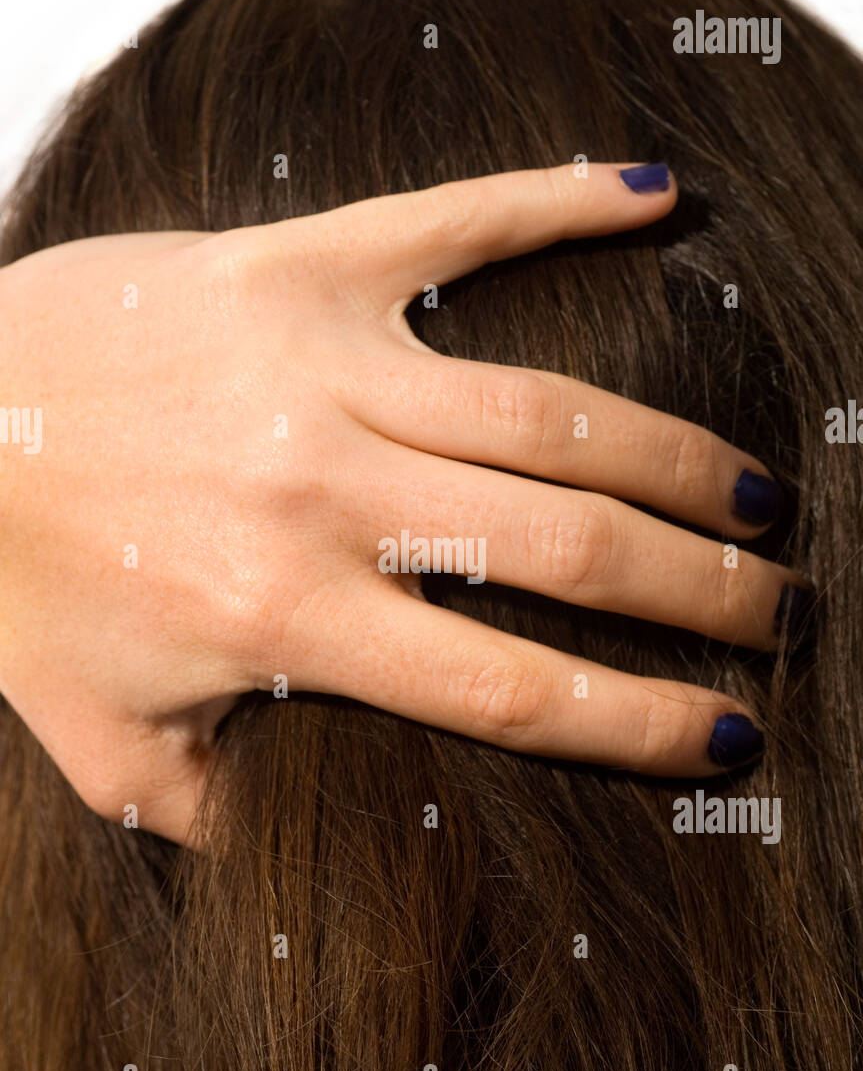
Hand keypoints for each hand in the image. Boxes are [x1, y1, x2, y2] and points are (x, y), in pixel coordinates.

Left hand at [0, 163, 800, 842]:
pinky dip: (565, 206)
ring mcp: (317, 368)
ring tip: (754, 494)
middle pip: (567, 551)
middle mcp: (323, 495)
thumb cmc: (22, 587)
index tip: (727, 732)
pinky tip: (661, 203)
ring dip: (676, 456)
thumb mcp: (109, 743)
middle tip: (779, 606)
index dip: (637, 723)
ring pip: (549, 414)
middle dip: (700, 592)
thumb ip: (219, 815)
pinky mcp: (298, 264)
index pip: (512, 690)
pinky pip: (458, 222)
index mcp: (287, 621)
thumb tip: (308, 868)